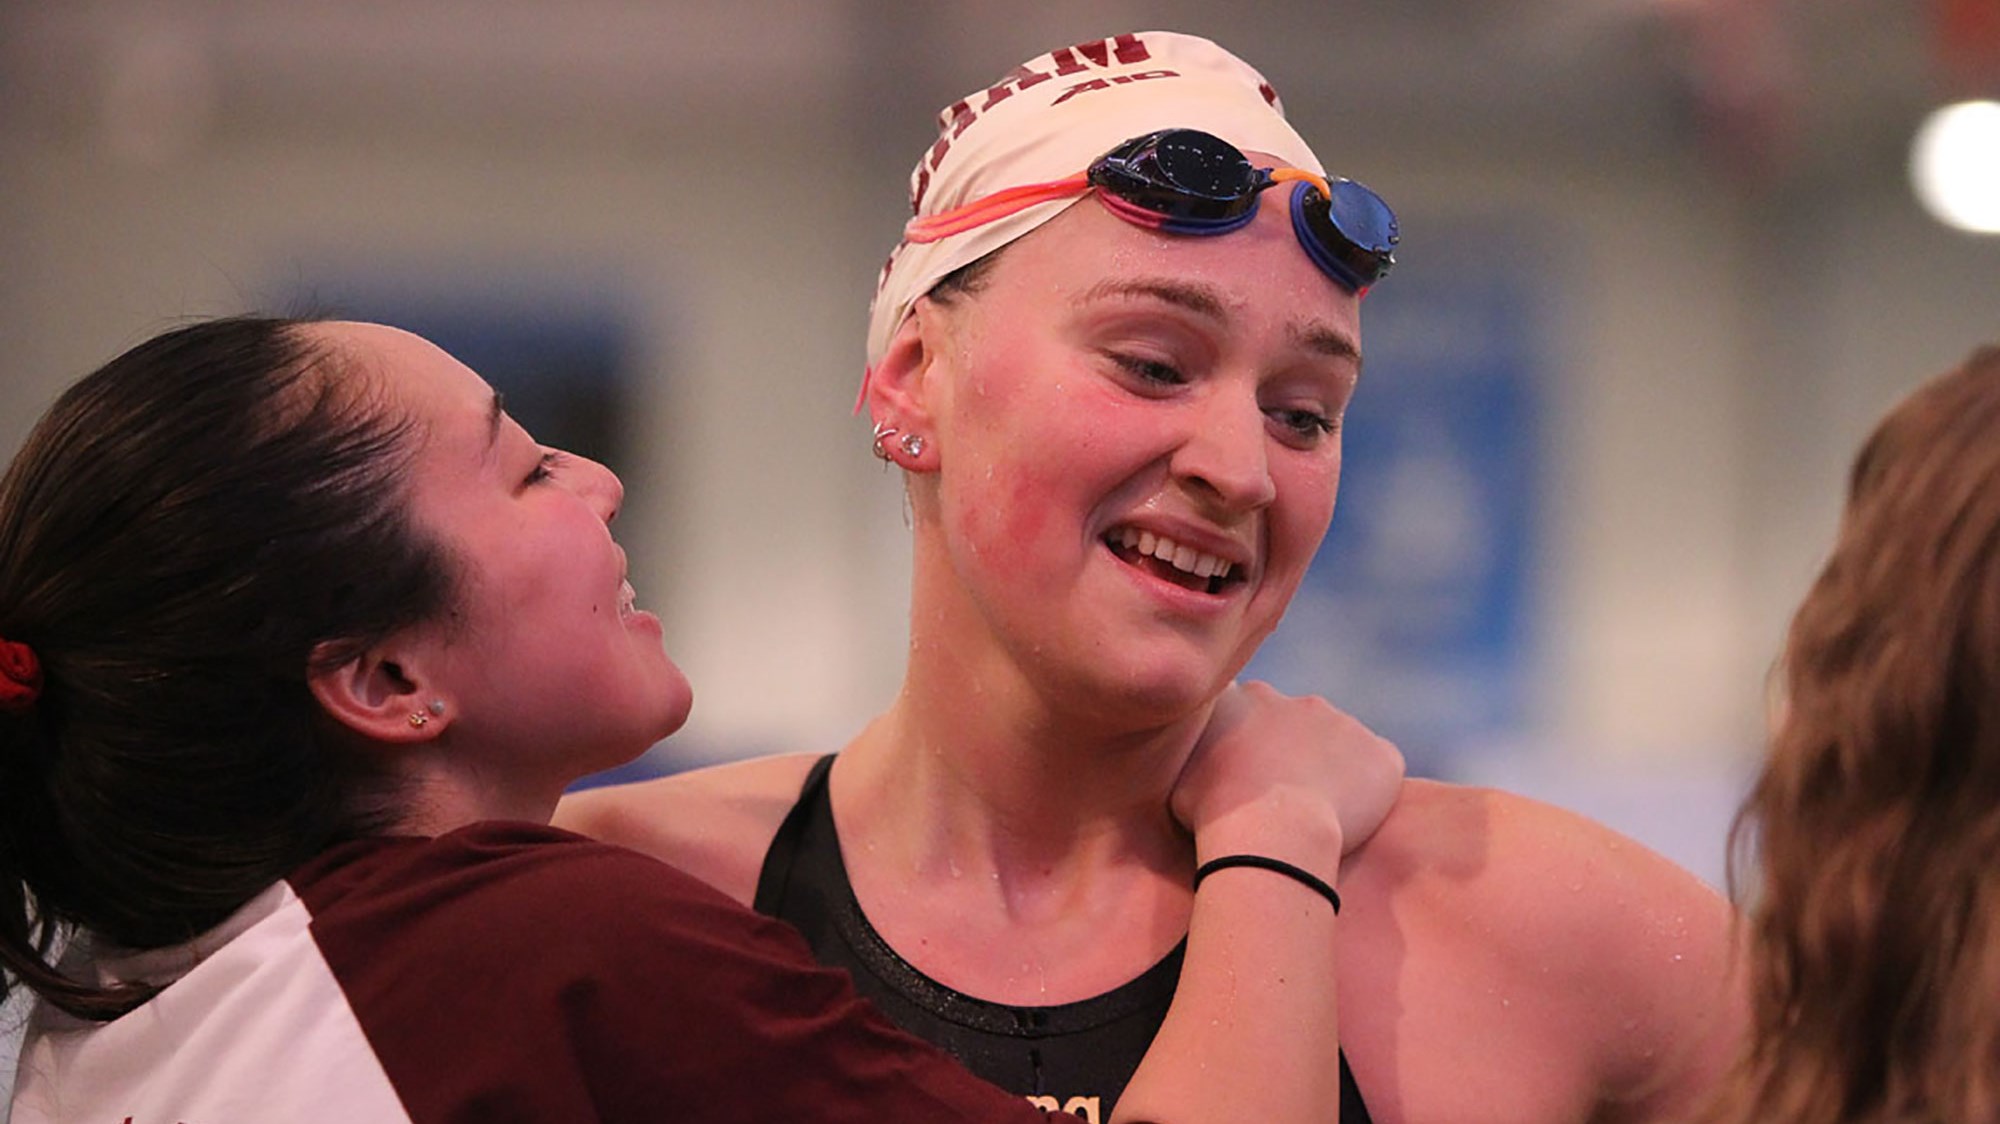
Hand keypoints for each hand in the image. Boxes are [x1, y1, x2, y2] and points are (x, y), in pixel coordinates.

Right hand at [1170, 681, 1403, 875]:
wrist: (1272, 833)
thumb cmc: (1214, 813)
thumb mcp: (1178, 776)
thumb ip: (1194, 754)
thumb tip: (1197, 760)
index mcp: (1245, 698)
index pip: (1246, 711)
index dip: (1244, 744)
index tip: (1242, 776)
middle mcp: (1297, 700)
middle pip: (1296, 726)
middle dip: (1290, 754)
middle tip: (1280, 801)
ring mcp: (1345, 724)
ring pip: (1338, 747)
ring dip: (1328, 772)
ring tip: (1314, 817)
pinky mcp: (1381, 754)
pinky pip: (1377, 770)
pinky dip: (1368, 792)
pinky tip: (1350, 822)